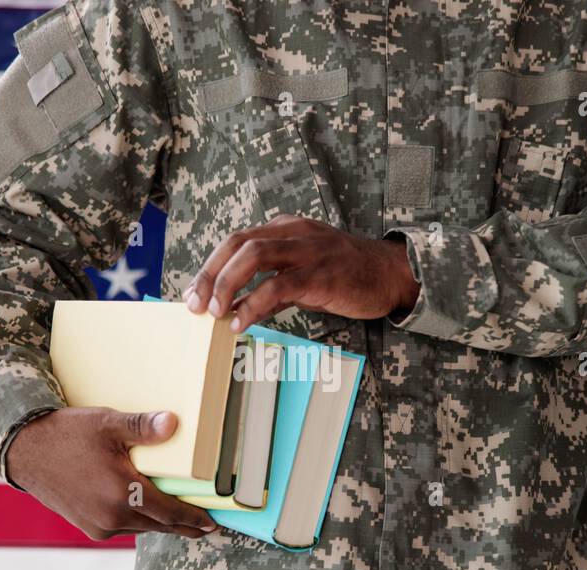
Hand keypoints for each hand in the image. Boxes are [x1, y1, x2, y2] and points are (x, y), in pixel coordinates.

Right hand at [5, 407, 217, 540]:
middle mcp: (112, 517)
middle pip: (160, 526)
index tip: (212, 524)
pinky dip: (138, 521)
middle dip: (184, 526)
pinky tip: (146, 513)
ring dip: (161, 524)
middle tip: (205, 528)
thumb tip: (173, 423)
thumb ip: (143, 427)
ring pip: (142, 528)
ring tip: (179, 519)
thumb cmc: (66, 434)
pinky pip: (123, 527)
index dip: (194, 519)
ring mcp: (99, 525)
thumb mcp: (108, 423)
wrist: (25, 452)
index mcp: (122, 494)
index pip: (170, 513)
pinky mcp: (88, 527)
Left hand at [183, 214, 419, 330]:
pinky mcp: (322, 273)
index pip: (236, 241)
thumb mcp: (304, 277)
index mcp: (285, 228)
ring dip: (227, 285)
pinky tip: (242, 323)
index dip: (210, 267)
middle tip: (196, 305)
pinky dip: (254, 304)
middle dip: (211, 275)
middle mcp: (293, 232)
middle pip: (238, 243)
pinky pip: (279, 285)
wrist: (392, 274)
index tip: (194, 295)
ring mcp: (308, 250)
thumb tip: (239, 312)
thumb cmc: (347, 276)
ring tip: (215, 314)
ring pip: (254, 256)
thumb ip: (272, 290)